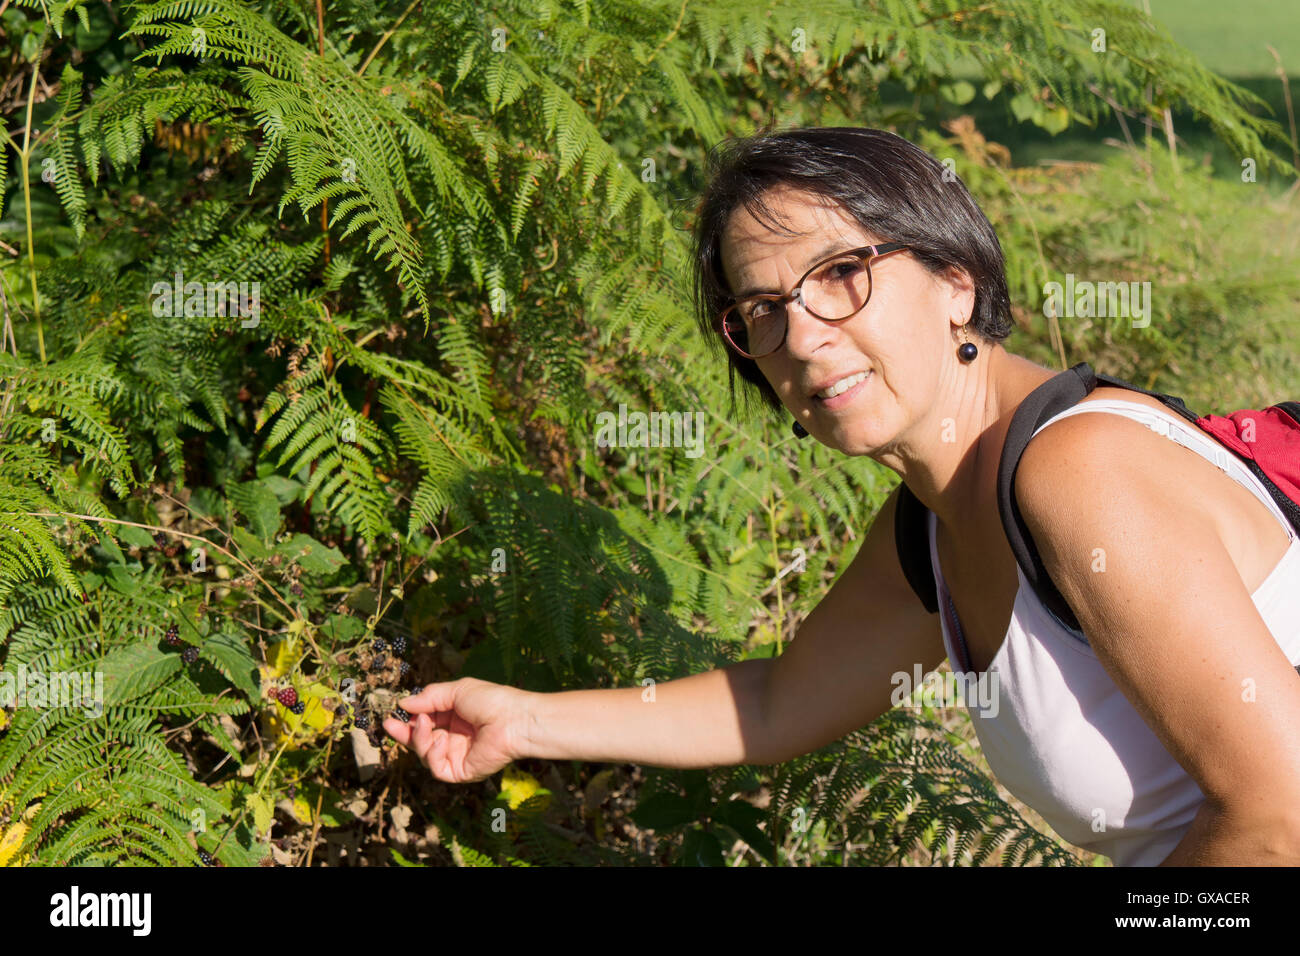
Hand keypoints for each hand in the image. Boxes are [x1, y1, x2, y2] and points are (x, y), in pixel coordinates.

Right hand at [383, 677, 528, 782]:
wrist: (514, 719)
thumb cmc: (492, 700)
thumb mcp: (457, 691)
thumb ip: (430, 697)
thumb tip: (404, 703)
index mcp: (455, 718)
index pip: (426, 722)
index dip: (409, 719)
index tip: (392, 714)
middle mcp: (455, 738)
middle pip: (421, 741)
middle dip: (404, 734)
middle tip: (389, 725)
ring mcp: (457, 756)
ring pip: (425, 755)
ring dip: (420, 739)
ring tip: (426, 723)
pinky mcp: (461, 772)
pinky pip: (437, 768)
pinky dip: (433, 754)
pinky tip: (441, 740)